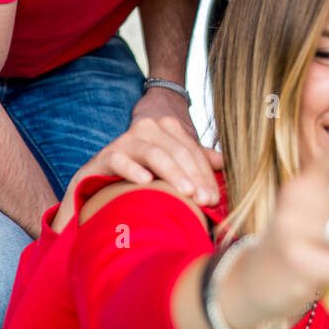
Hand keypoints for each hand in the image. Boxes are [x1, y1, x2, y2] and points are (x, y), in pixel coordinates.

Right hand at [51, 113, 220, 232]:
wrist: (103, 164)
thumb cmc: (145, 165)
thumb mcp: (173, 158)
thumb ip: (198, 158)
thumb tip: (225, 162)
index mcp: (169, 128)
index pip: (193, 152)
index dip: (206, 175)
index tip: (214, 198)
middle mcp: (149, 128)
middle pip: (178, 152)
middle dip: (194, 177)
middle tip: (204, 200)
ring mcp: (127, 140)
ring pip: (155, 154)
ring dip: (172, 174)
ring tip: (186, 193)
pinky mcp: (107, 154)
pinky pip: (121, 160)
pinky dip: (133, 169)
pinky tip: (145, 182)